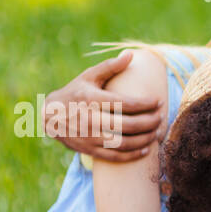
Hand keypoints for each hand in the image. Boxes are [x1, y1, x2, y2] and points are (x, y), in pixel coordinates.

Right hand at [44, 50, 163, 161]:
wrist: (49, 116)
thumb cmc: (74, 92)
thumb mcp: (88, 77)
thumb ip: (110, 67)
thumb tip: (130, 54)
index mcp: (92, 99)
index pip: (127, 103)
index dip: (146, 104)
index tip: (159, 102)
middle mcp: (91, 119)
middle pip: (129, 124)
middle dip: (150, 122)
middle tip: (161, 118)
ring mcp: (90, 137)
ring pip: (125, 143)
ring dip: (145, 139)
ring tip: (157, 133)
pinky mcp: (89, 150)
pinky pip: (115, 157)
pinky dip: (133, 155)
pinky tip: (146, 149)